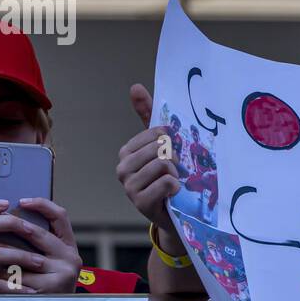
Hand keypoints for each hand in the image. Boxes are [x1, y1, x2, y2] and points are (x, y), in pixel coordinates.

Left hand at [0, 197, 83, 292]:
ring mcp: (62, 273)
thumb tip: (9, 219)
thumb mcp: (49, 264)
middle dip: (10, 228)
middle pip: (38, 234)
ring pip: (24, 256)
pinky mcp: (50, 289)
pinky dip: (0, 273)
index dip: (42, 205)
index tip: (22, 200)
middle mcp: (70, 258)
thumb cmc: (45, 287)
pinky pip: (19, 277)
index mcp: (69, 247)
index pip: (61, 216)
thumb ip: (38, 246)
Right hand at [118, 84, 180, 234]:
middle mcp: (122, 169)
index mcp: (126, 152)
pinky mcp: (141, 203)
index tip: (171, 154)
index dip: (170, 142)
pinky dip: (176, 188)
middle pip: (160, 149)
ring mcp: (129, 187)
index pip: (156, 134)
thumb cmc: (167, 176)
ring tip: (172, 184)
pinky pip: (167, 183)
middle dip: (174, 159)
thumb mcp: (160, 146)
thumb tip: (135, 86)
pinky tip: (172, 195)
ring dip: (176, 174)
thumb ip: (148, 115)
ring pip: (164, 165)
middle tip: (174, 171)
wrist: (173, 214)